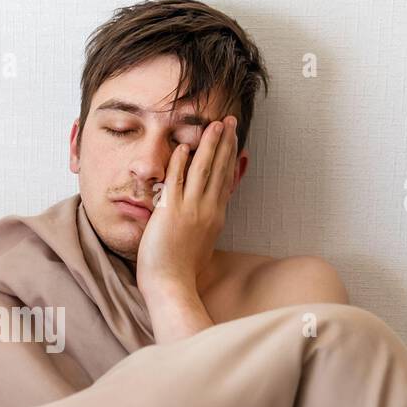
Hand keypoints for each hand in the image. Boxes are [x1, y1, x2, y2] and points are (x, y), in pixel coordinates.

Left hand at [136, 114, 239, 297]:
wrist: (172, 285)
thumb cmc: (182, 273)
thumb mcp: (203, 247)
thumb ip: (205, 229)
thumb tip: (208, 224)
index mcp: (216, 217)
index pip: (226, 180)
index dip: (231, 157)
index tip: (235, 140)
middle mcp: (208, 210)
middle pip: (219, 169)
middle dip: (225, 142)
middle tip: (230, 121)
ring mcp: (191, 209)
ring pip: (203, 170)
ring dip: (209, 144)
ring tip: (214, 125)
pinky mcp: (171, 211)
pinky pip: (177, 180)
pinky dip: (181, 162)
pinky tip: (183, 146)